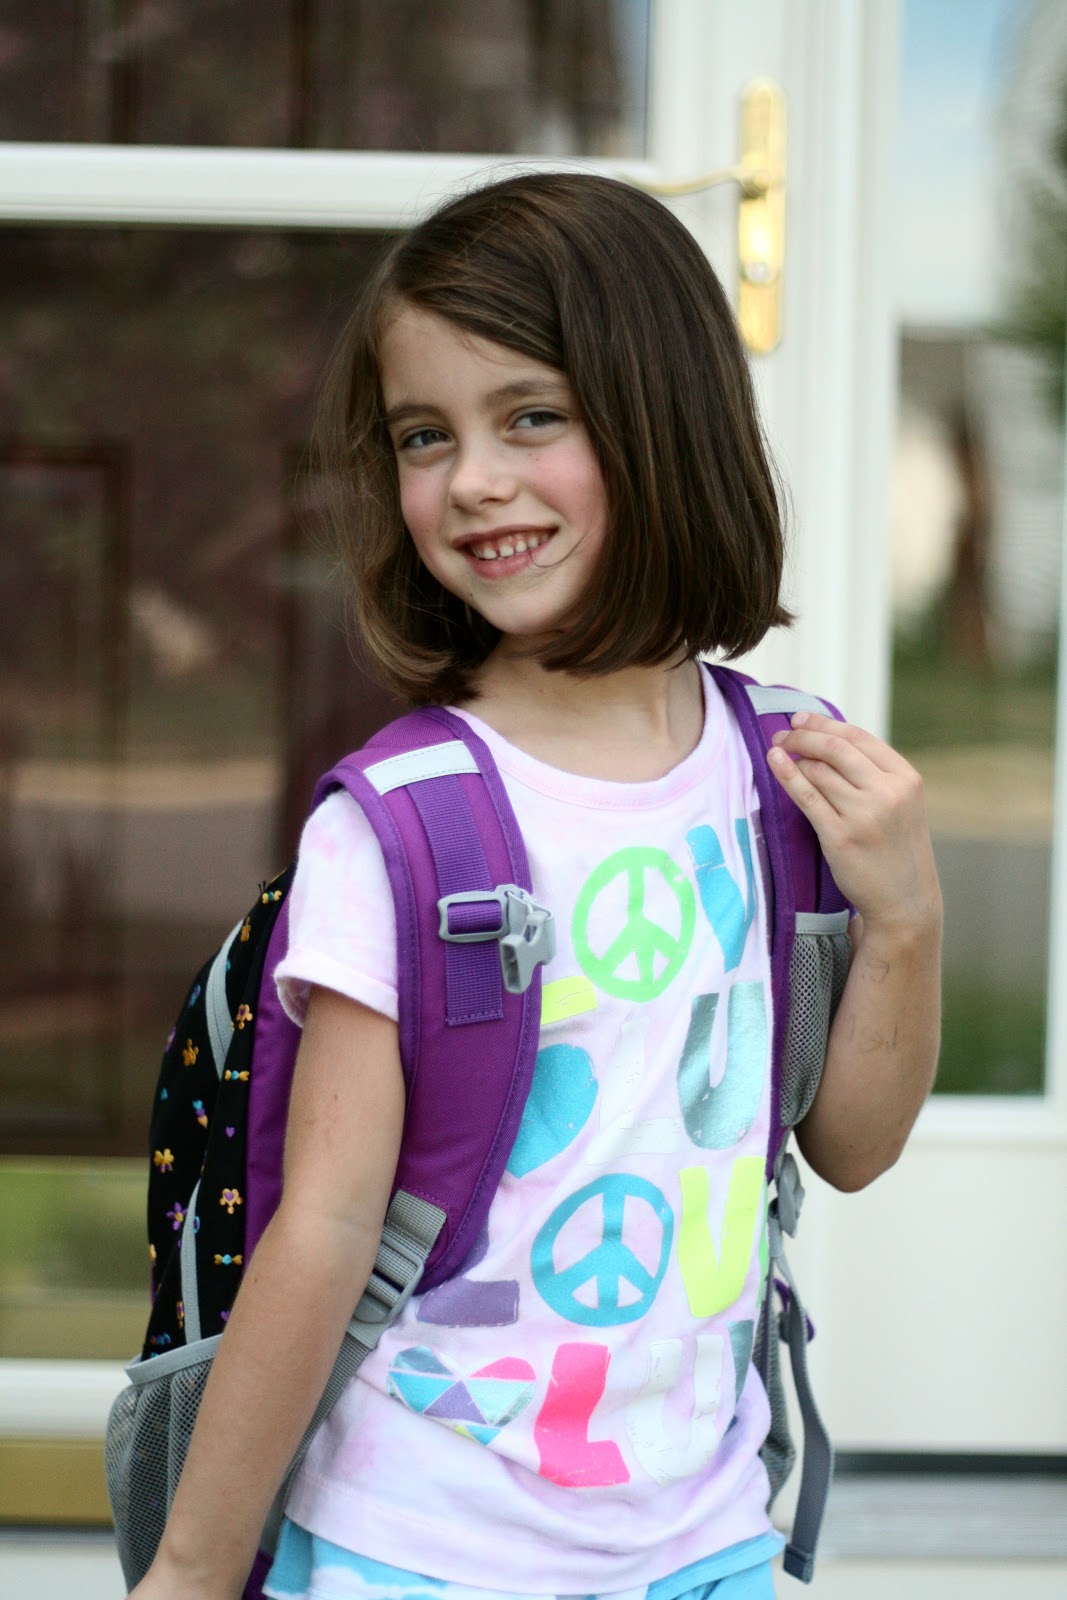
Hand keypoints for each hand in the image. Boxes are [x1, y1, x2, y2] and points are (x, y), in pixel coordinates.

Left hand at [767, 712, 941, 937]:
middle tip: (782, 733)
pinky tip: (774, 761)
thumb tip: (827, 739)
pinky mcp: (840, 836)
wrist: (904, 900)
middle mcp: (888, 792)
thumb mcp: (901, 803)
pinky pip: (806, 796)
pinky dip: (787, 775)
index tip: (800, 720)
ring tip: (779, 753)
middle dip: (803, 736)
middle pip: (835, 749)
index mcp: (906, 778)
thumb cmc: (896, 848)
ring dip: (795, 758)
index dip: (824, 725)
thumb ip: (874, 773)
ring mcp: (864, 815)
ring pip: (819, 771)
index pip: (858, 738)